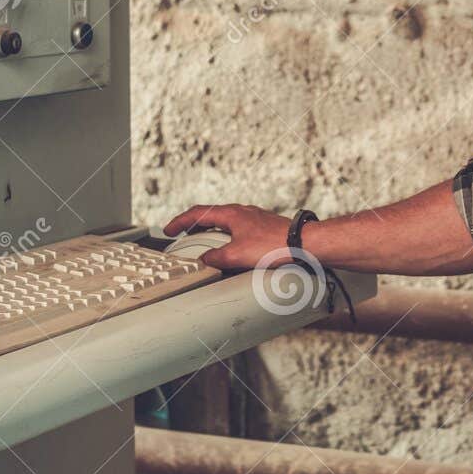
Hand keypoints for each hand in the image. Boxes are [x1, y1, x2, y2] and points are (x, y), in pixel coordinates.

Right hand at [163, 203, 291, 271]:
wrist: (304, 244)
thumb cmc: (274, 245)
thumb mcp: (236, 255)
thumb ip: (215, 258)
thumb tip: (203, 261)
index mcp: (231, 214)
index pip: (197, 213)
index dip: (180, 222)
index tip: (168, 230)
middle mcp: (242, 212)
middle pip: (210, 215)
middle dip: (193, 225)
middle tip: (182, 235)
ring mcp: (254, 219)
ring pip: (225, 222)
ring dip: (210, 231)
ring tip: (202, 242)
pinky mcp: (264, 228)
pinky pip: (238, 229)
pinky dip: (226, 236)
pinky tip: (230, 247)